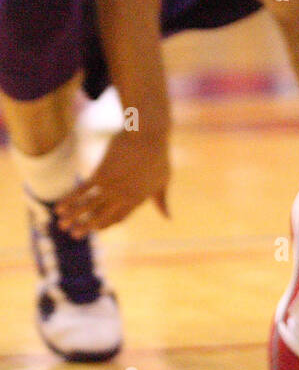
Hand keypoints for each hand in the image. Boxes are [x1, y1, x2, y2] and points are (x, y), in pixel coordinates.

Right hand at [55, 130, 170, 236]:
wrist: (148, 134)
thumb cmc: (158, 155)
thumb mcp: (163, 180)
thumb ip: (161, 201)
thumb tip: (168, 217)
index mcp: (138, 200)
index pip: (118, 218)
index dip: (105, 224)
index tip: (94, 228)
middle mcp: (123, 197)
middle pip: (101, 217)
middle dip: (86, 227)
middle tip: (74, 235)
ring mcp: (111, 187)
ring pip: (88, 207)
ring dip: (73, 217)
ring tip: (61, 225)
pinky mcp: (101, 174)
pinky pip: (81, 191)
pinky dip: (69, 200)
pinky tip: (59, 206)